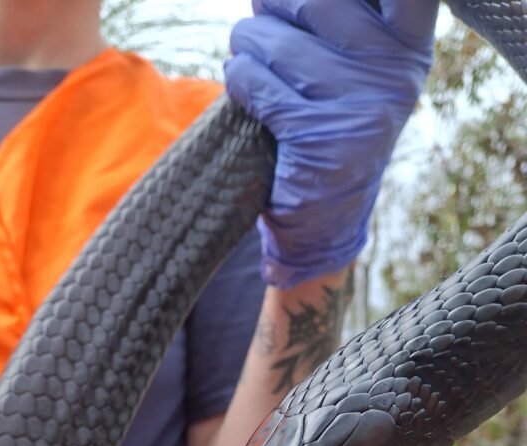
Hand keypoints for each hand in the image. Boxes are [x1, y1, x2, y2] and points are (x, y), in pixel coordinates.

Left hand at [225, 0, 437, 287]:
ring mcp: (357, 107)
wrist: (322, 221)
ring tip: (254, 67)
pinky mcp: (317, 138)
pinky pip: (253, 79)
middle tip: (266, 30)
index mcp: (409, 45)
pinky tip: (248, 97)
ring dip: (246, 46)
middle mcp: (392, 72)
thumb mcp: (357, 66)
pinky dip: (238, 81)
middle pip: (309, 1)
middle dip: (272, 9)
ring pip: (270, 38)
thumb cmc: (330, 124)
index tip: (312, 13)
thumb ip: (341, 16)